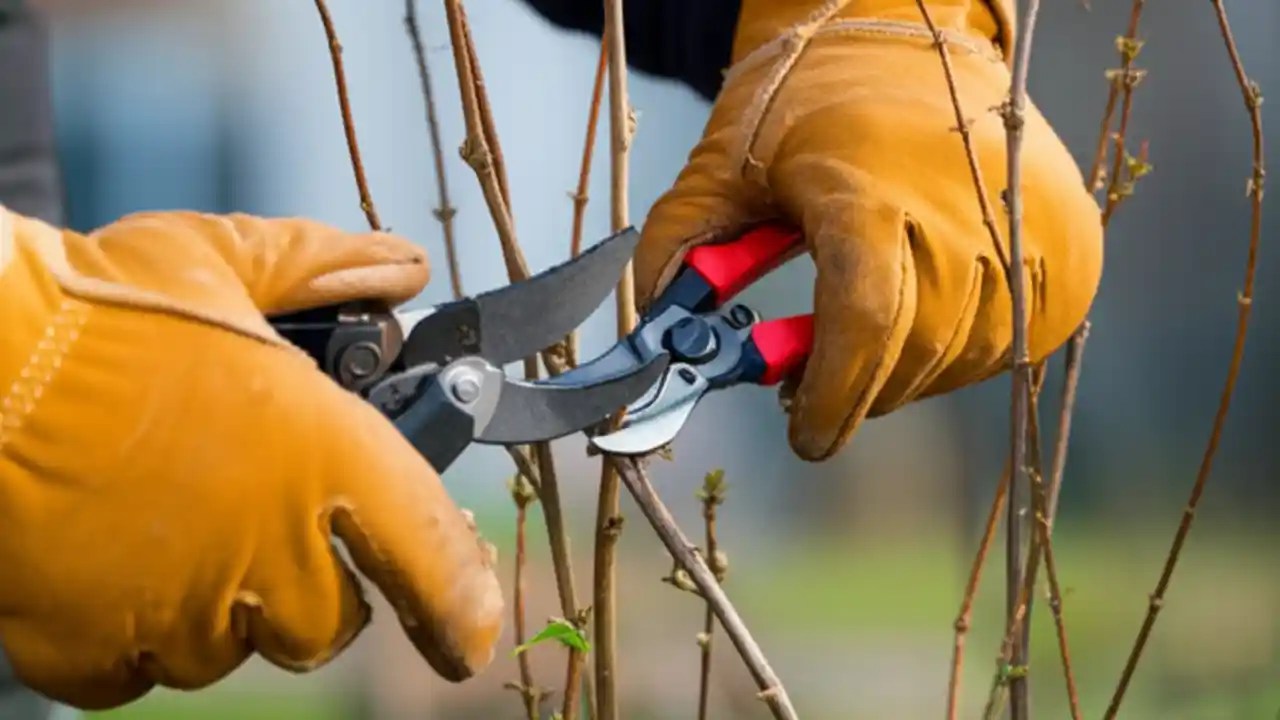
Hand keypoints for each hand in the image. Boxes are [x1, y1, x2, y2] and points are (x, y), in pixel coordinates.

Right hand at [0, 207, 502, 708]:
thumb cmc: (96, 308)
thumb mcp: (225, 257)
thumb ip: (328, 266)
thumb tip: (402, 266)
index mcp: (322, 455)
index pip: (429, 556)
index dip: (459, 605)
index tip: (468, 633)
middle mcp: (268, 550)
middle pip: (330, 622)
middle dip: (314, 583)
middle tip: (266, 519)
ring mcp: (180, 612)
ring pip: (238, 648)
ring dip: (225, 604)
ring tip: (172, 519)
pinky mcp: (94, 652)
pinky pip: (146, 669)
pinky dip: (140, 629)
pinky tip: (114, 557)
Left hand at [634, 0, 1103, 460]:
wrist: (909, 37)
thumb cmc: (807, 101)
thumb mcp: (722, 164)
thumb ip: (680, 249)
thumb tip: (657, 335)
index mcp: (872, 186)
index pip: (863, 318)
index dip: (830, 393)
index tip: (802, 430)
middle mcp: (965, 209)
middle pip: (911, 352)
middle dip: (853, 391)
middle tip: (809, 393)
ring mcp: (1030, 231)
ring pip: (961, 358)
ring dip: (901, 375)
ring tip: (858, 344)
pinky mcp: (1068, 250)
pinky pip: (1008, 342)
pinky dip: (954, 352)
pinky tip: (918, 319)